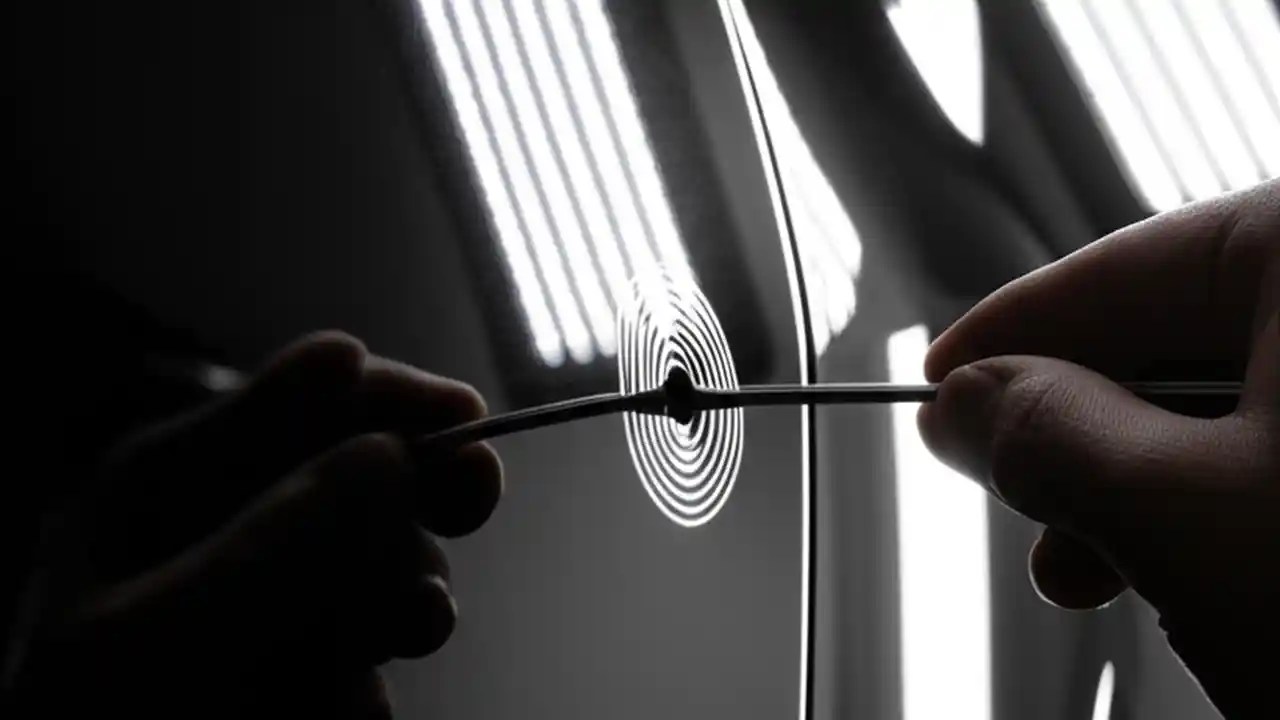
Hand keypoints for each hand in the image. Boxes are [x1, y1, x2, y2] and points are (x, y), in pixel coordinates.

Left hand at [8, 332, 501, 717]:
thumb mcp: (157, 647)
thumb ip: (272, 548)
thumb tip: (389, 458)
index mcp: (162, 491)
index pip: (292, 401)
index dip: (384, 395)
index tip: (462, 417)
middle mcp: (221, 535)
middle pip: (356, 473)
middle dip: (413, 494)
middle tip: (473, 494)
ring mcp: (265, 606)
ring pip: (380, 565)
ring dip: (399, 602)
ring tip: (383, 647)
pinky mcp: (296, 672)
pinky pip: (370, 654)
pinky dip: (367, 685)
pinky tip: (339, 714)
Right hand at [918, 180, 1277, 716]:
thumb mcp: (1186, 514)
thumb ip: (1050, 438)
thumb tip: (965, 403)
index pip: (1116, 271)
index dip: (1006, 337)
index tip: (933, 383)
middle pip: (1172, 337)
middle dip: (1076, 430)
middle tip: (1009, 493)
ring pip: (1230, 401)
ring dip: (1142, 484)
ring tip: (1099, 564)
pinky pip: (1278, 443)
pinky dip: (1219, 502)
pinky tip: (1191, 566)